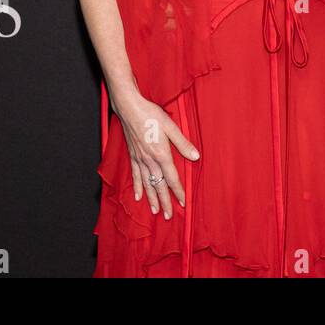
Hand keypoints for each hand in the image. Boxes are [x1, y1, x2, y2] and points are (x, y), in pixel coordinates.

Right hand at [109, 88, 198, 220]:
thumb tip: (195, 156)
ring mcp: (139, 159)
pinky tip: (138, 196)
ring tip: (155, 211)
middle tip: (168, 216)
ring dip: (151, 198)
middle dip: (164, 201)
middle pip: (158, 186)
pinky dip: (137, 187)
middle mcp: (149, 160)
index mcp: (161, 154)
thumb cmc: (151, 115)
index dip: (178, 192)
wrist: (129, 108)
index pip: (172, 178)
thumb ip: (183, 143)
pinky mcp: (132, 156)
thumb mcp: (171, 127)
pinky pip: (135, 176)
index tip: (183, 203)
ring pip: (147, 184)